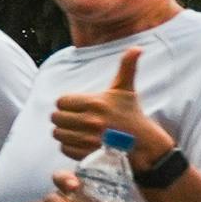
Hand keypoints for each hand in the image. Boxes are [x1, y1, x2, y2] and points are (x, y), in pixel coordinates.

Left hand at [51, 51, 169, 164]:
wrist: (144, 144)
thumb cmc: (132, 115)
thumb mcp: (127, 90)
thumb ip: (127, 67)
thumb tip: (137, 48)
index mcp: (96, 103)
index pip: (61, 101)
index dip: (68, 104)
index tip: (80, 107)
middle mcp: (91, 121)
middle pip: (56, 118)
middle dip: (64, 118)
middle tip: (76, 119)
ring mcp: (88, 139)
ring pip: (58, 133)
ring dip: (65, 132)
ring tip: (77, 130)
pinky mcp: (86, 154)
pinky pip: (63, 148)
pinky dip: (69, 146)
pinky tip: (81, 142)